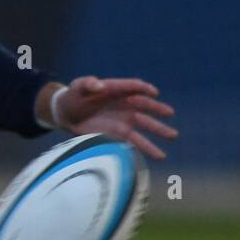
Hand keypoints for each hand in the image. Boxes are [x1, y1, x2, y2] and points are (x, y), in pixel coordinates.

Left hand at [51, 76, 177, 159]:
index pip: (134, 87)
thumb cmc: (73, 96)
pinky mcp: (119, 134)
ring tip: (173, 136)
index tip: (153, 93)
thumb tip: (98, 84)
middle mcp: (124, 104)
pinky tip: (159, 155)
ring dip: (159, 131)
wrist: (66, 114)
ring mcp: (124, 120)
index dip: (144, 89)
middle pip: (145, 106)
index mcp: (116, 90)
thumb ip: (87, 83)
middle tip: (170, 114)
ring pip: (145, 126)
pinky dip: (146, 148)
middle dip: (158, 110)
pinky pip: (135, 141)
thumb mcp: (77, 87)